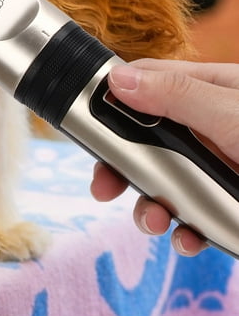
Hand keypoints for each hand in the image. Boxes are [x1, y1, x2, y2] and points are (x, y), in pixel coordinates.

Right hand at [91, 58, 238, 255]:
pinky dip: (185, 226)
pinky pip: (194, 209)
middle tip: (105, 185)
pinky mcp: (228, 198)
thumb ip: (177, 96)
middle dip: (125, 164)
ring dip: (152, 203)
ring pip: (167, 177)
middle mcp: (210, 124)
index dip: (113, 101)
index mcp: (210, 89)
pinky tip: (187, 237)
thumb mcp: (234, 115)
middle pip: (147, 136)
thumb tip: (119, 78)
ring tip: (154, 222)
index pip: (146, 82)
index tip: (90, 125)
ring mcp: (219, 162)